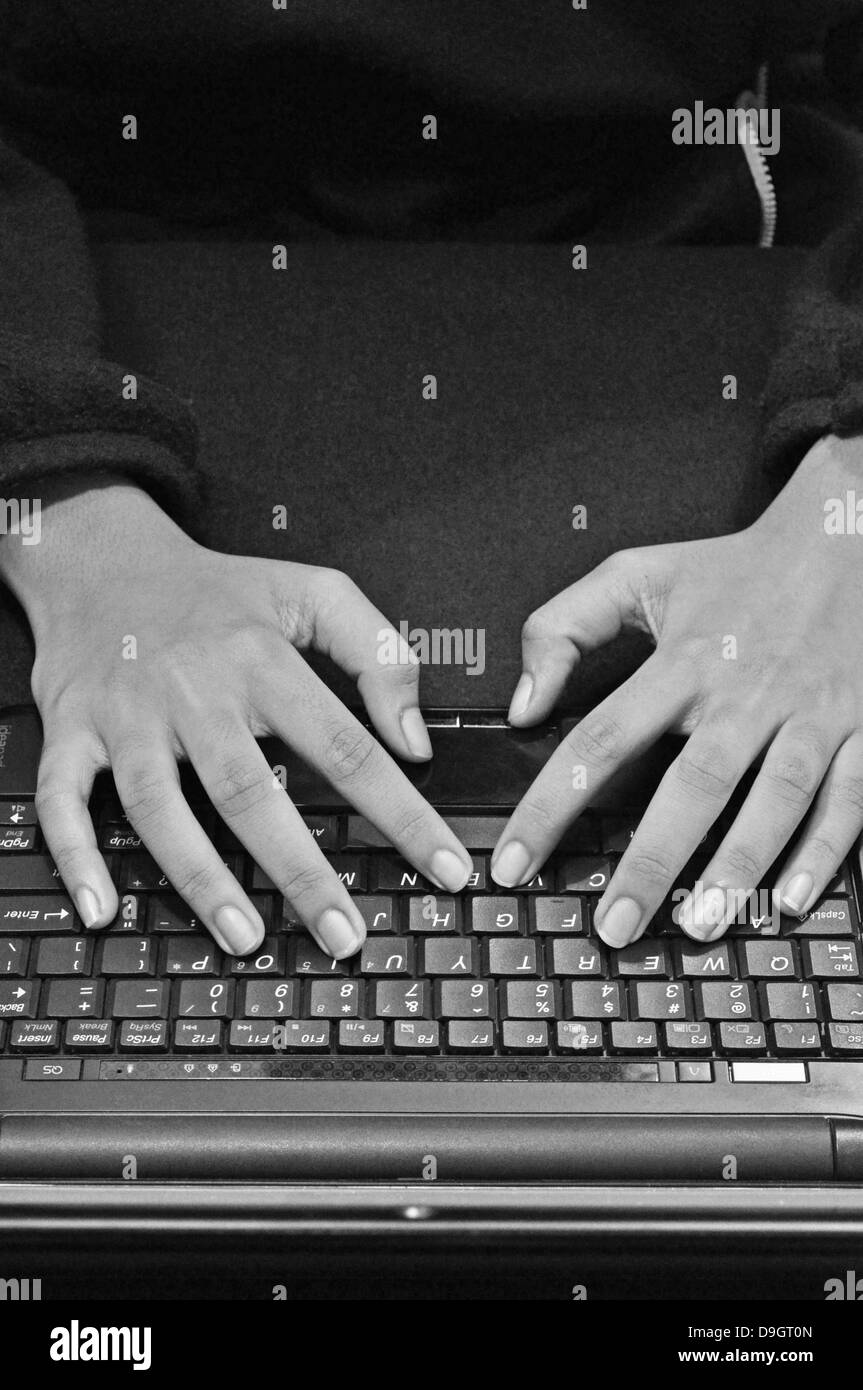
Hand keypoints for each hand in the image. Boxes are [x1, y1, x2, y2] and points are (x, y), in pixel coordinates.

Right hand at [0, 477, 471, 956]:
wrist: (103, 558)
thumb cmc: (217, 591)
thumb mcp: (312, 591)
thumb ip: (380, 653)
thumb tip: (415, 740)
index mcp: (261, 658)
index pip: (346, 746)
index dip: (401, 812)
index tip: (443, 867)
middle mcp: (194, 691)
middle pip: (251, 791)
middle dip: (302, 872)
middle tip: (345, 936)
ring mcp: (128, 715)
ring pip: (159, 805)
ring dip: (199, 877)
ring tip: (244, 936)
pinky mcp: (72, 730)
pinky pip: (62, 798)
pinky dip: (76, 854)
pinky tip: (101, 907)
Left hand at [491, 434, 862, 944]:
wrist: (849, 532)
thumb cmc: (736, 567)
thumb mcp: (637, 575)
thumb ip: (563, 629)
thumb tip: (522, 704)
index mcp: (684, 659)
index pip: (601, 738)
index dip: (552, 804)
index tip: (515, 863)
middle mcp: (744, 692)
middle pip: (692, 784)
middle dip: (650, 862)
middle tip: (613, 927)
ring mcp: (810, 713)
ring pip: (775, 799)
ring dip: (737, 868)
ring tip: (697, 927)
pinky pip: (848, 798)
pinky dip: (824, 853)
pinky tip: (791, 900)